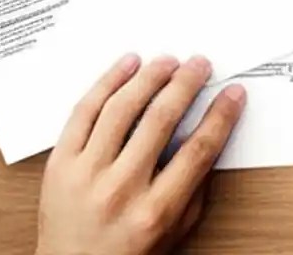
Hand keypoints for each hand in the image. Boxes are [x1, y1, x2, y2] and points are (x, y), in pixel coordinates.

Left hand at [36, 54, 246, 254]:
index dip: (220, 116)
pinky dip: (106, 84)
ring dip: (149, 77)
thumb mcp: (173, 231)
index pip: (198, 150)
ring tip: (167, 61)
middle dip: (186, 84)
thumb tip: (209, 137)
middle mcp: (120, 190)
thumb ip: (194, 188)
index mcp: (154, 212)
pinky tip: (126, 67)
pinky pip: (83, 113)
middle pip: (161, 120)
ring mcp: (85, 174)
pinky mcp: (60, 164)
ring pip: (121, 109)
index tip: (232, 95)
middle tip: (200, 65)